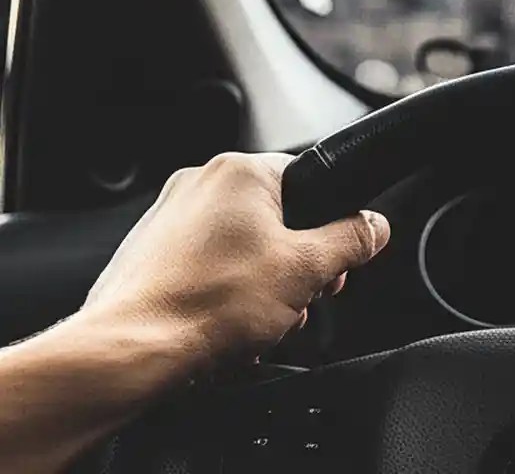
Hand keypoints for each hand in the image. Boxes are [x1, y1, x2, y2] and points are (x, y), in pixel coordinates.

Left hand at [83, 152, 390, 370]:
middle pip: (277, 217)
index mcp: (240, 173)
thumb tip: (373, 226)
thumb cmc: (209, 304)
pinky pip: (208, 267)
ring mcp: (168, 218)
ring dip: (265, 285)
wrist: (133, 349)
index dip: (333, 226)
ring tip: (262, 320)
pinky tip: (230, 328)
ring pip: (243, 246)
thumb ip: (350, 241)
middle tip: (302, 296)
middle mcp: (199, 184)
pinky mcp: (150, 254)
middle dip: (297, 264)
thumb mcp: (307, 270)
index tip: (336, 261)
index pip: (310, 180)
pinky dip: (227, 294)